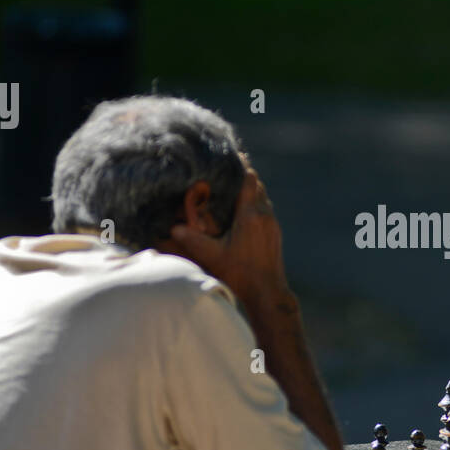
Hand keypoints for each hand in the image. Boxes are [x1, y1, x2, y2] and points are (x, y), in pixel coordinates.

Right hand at [166, 161, 289, 305]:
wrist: (269, 293)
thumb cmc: (241, 274)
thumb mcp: (213, 256)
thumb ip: (193, 240)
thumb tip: (173, 228)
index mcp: (250, 214)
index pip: (249, 180)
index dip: (240, 166)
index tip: (230, 156)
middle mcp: (265, 215)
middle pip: (257, 185)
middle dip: (243, 176)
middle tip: (225, 171)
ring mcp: (273, 224)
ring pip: (263, 198)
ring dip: (250, 191)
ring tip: (231, 189)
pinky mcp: (275, 234)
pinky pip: (265, 210)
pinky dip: (255, 204)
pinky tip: (242, 212)